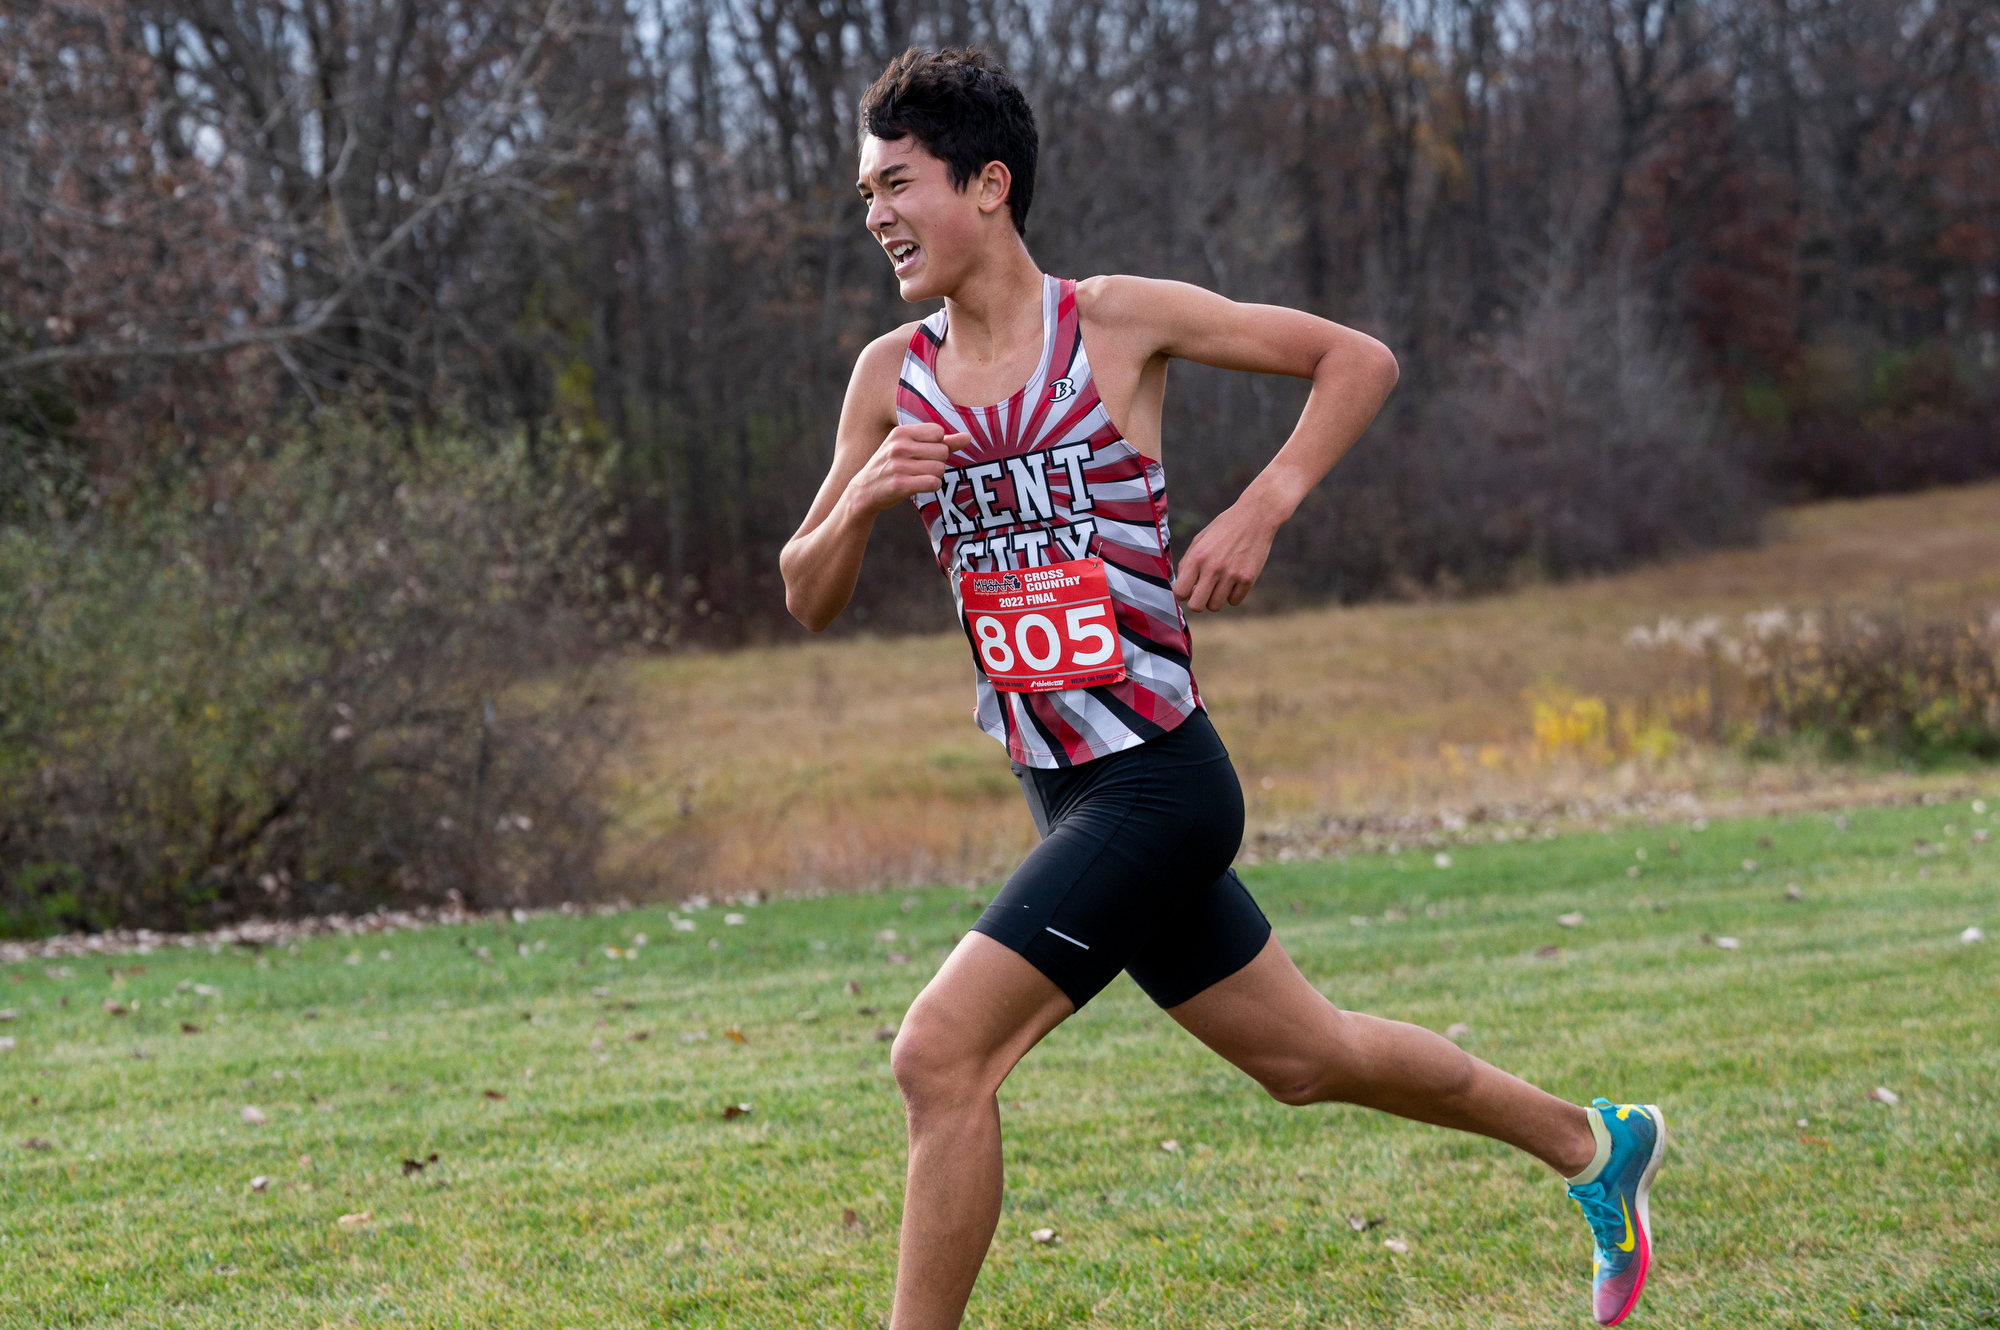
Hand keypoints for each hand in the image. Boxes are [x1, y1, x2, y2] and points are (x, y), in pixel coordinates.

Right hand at [845, 423, 965, 516]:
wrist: (864, 491)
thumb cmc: (892, 467)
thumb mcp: (910, 448)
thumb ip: (942, 441)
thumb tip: (969, 437)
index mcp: (901, 432)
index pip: (938, 432)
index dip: (937, 445)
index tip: (923, 453)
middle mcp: (899, 446)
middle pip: (942, 451)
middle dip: (937, 462)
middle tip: (919, 468)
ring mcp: (898, 465)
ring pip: (940, 468)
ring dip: (935, 476)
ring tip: (918, 477)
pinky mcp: (900, 484)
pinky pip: (933, 483)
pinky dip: (932, 486)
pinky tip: (919, 486)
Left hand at [1173, 499, 1280, 611]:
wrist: (1255, 517)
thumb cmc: (1224, 528)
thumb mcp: (1200, 539)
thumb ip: (1187, 563)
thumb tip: (1181, 587)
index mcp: (1198, 557)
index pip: (1180, 592)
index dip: (1183, 593)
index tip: (1189, 587)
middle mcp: (1213, 568)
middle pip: (1196, 606)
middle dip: (1197, 602)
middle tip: (1202, 591)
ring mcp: (1232, 575)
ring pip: (1215, 606)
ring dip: (1215, 598)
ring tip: (1219, 584)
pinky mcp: (1248, 579)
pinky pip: (1234, 601)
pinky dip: (1232, 595)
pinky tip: (1233, 581)